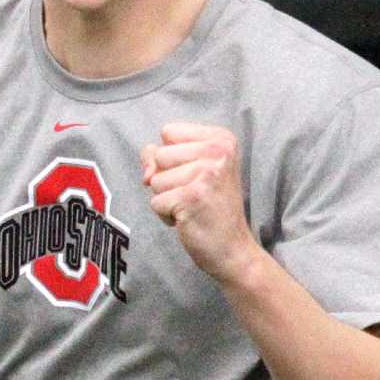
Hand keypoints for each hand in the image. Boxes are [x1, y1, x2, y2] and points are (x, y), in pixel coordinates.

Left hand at [141, 122, 262, 282]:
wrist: (232, 248)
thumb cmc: (209, 208)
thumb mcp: (191, 170)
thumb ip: (162, 155)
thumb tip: (146, 165)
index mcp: (221, 138)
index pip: (168, 131)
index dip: (170, 157)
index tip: (194, 174)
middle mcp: (217, 151)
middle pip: (159, 154)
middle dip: (167, 179)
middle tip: (194, 194)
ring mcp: (205, 173)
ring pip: (155, 180)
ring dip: (167, 198)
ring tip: (192, 206)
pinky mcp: (191, 197)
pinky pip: (155, 202)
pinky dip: (166, 215)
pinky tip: (189, 219)